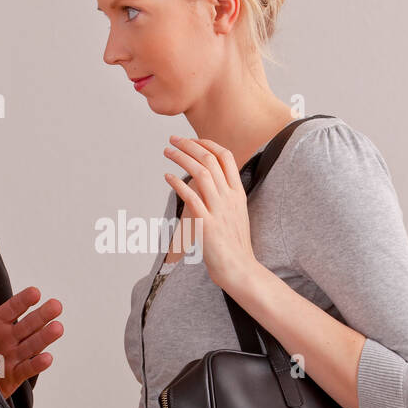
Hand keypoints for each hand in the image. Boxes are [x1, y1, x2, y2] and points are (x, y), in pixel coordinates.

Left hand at [0, 286, 62, 398]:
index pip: (12, 309)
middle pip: (28, 324)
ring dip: (45, 337)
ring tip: (58, 328)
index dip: (23, 301)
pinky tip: (47, 357)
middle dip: (42, 315)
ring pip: (32, 345)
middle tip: (56, 305)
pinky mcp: (14, 376)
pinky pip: (27, 369)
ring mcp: (12, 356)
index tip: (35, 292)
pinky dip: (37, 364)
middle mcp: (7, 338)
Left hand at [163, 135, 258, 291]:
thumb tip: (209, 182)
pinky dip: (177, 183)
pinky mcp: (206, 224)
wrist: (239, 268)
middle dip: (189, 145)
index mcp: (238, 193)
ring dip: (181, 158)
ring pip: (200, 173)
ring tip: (167, 151)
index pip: (226, 157)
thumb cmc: (234, 244)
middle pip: (210, 160)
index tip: (192, 140)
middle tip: (173, 139)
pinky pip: (191, 197)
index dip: (208, 144)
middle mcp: (230, 197)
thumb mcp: (236, 213)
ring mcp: (218, 210)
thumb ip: (224, 196)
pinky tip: (167, 176)